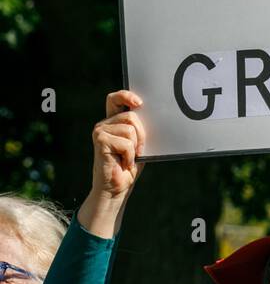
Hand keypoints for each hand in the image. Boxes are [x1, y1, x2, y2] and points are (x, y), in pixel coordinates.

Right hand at [79, 90, 145, 238]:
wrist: (116, 188)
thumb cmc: (128, 166)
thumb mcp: (138, 144)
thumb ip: (140, 129)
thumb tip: (156, 114)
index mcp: (112, 122)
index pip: (115, 99)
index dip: (126, 96)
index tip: (139, 103)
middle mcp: (104, 124)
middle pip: (131, 116)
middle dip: (142, 134)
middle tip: (138, 151)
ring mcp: (100, 132)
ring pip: (131, 130)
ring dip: (136, 147)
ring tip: (128, 158)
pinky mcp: (100, 141)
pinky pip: (127, 143)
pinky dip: (130, 155)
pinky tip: (123, 163)